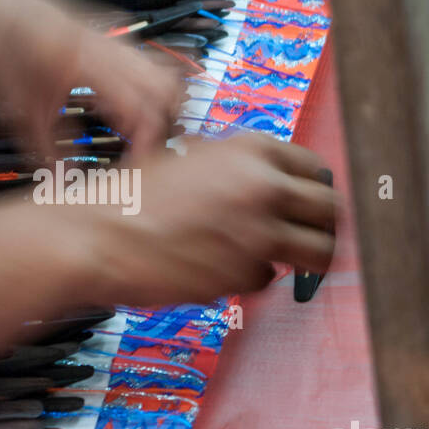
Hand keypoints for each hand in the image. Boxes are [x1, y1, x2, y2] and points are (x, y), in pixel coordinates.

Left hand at [0, 0, 182, 155]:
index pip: (141, 110)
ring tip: (136, 130)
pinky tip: (122, 104)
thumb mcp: (15, 108)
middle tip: (141, 150)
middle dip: (163, 123)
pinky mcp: (103, 31)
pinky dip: (145, 84)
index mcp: (86, 65)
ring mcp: (108, 35)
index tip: (138, 169)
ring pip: (159, 68)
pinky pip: (141, 58)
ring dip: (158, 102)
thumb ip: (44, 150)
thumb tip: (64, 184)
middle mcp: (106, 46)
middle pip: (166, 86)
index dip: (147, 145)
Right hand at [58, 132, 336, 309]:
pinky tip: (223, 268)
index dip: (316, 188)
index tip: (313, 202)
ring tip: (296, 263)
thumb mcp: (188, 157)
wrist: (97, 235)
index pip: (316, 167)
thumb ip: (235, 166)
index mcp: (251, 149)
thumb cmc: (132, 197)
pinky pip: (268, 278)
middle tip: (316, 236)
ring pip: (318, 252)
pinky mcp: (243, 273)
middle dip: (327, 226)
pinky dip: (252, 278)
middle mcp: (263, 187)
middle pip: (331, 210)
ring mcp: (258, 233)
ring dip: (308, 259)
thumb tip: (271, 181)